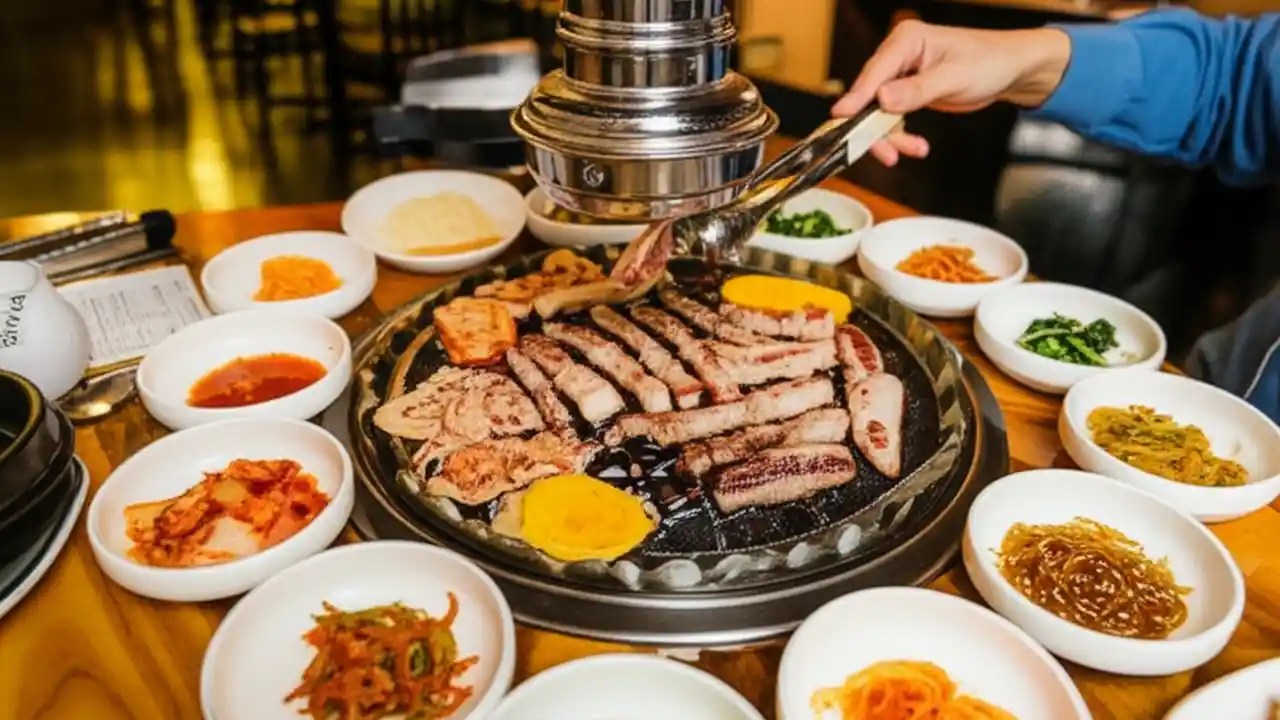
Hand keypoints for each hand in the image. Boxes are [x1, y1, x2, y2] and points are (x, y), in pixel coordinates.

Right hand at [833, 20, 1071, 165]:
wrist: (1010, 71)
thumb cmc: (990, 62)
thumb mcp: (954, 77)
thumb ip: (917, 89)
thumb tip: (882, 98)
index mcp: (905, 40)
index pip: (873, 72)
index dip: (856, 99)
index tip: (841, 119)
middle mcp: (897, 56)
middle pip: (869, 97)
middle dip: (877, 129)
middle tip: (887, 154)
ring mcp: (899, 76)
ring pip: (878, 113)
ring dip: (892, 138)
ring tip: (914, 151)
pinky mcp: (906, 93)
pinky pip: (891, 120)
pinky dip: (902, 137)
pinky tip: (917, 147)